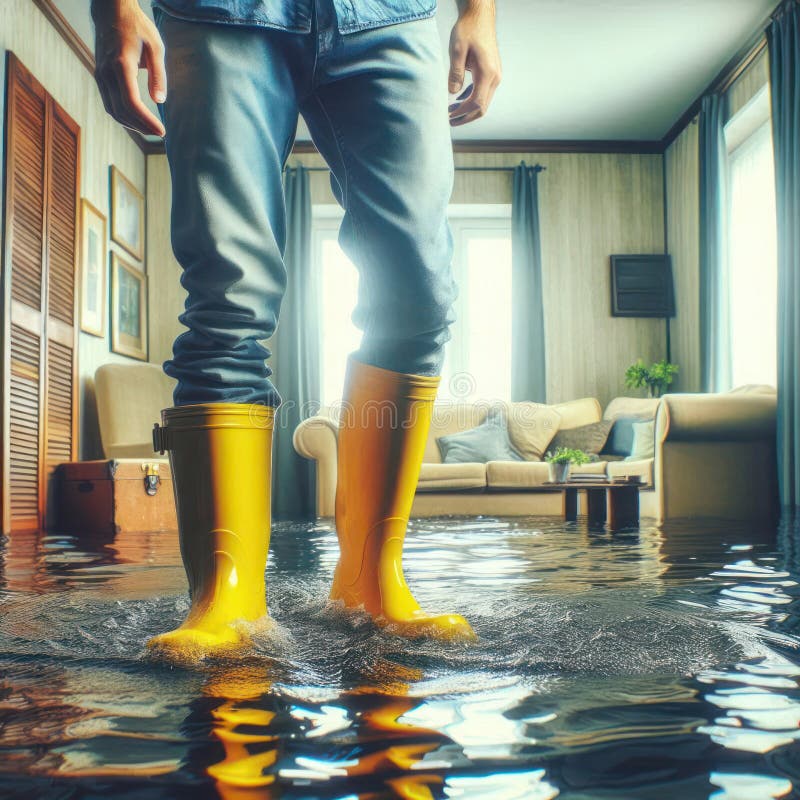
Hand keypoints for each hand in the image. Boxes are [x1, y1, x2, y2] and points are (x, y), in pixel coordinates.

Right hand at [91, 0, 165, 136]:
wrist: (111, 11)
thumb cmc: (136, 27)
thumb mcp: (155, 47)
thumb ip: (158, 75)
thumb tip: (159, 101)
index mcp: (121, 65)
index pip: (131, 102)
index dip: (146, 121)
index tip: (161, 131)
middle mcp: (106, 73)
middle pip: (121, 111)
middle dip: (142, 127)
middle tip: (160, 134)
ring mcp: (100, 76)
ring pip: (113, 111)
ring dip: (132, 125)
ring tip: (151, 130)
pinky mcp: (100, 77)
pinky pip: (109, 104)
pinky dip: (123, 116)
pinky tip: (137, 121)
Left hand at [448, 0, 500, 126]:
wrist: (480, 16)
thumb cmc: (468, 30)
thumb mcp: (457, 50)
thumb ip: (455, 73)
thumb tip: (452, 93)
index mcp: (487, 73)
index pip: (476, 103)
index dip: (462, 113)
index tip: (448, 115)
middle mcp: (495, 77)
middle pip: (482, 108)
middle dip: (465, 117)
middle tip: (449, 121)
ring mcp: (495, 76)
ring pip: (483, 102)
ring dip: (468, 110)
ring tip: (451, 112)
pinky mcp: (492, 74)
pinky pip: (483, 93)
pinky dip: (471, 100)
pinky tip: (459, 100)